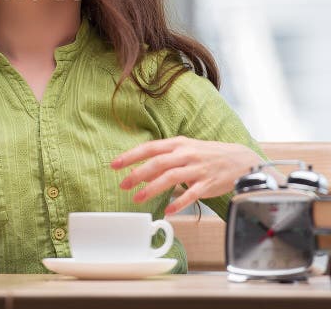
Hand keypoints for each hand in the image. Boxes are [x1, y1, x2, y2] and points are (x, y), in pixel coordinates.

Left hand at [110, 136, 261, 214]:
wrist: (240, 159)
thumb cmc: (207, 154)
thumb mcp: (184, 150)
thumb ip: (164, 159)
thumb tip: (141, 172)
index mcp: (178, 144)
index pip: (150, 148)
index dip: (131, 156)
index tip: (115, 165)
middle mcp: (186, 154)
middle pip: (158, 163)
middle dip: (138, 174)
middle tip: (123, 184)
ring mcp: (197, 169)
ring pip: (171, 177)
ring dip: (153, 188)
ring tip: (138, 198)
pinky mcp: (208, 184)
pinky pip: (191, 194)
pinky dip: (178, 202)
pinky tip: (167, 210)